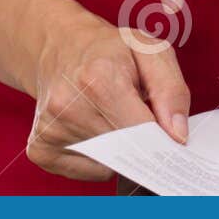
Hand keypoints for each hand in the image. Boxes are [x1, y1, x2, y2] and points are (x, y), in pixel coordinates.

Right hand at [27, 10, 190, 180]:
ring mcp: (50, 131)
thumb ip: (171, 91)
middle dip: (145, 142)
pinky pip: (90, 171)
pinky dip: (103, 158)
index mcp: (98, 78)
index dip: (163, 139)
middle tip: (148, 121)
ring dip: (123, 148)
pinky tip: (99, 129)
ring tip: (117, 116)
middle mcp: (68, 107)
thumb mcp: (151, 51)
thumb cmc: (110, 49)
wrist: (59, 47)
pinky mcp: (41, 149)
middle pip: (126, 149)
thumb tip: (178, 136)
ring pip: (110, 164)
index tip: (176, 142)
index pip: (140, 130)